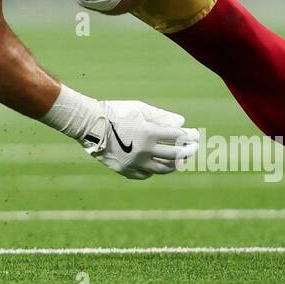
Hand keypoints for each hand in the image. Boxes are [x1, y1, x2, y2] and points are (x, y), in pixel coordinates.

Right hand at [83, 100, 199, 178]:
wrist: (88, 124)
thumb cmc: (115, 112)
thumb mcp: (139, 108)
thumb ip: (161, 116)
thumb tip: (182, 123)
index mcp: (149, 133)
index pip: (177, 136)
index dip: (189, 136)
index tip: (195, 135)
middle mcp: (144, 150)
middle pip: (174, 154)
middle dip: (188, 150)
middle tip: (194, 148)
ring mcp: (135, 163)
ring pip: (162, 169)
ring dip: (174, 164)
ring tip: (179, 160)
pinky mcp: (125, 170)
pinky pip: (145, 175)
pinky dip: (153, 171)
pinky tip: (156, 166)